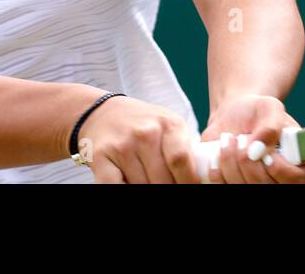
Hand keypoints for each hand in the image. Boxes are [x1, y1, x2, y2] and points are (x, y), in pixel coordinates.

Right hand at [77, 95, 202, 183]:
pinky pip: (115, 187)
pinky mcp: (102, 157)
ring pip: (141, 186)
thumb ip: (184, 149)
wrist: (103, 113)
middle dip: (168, 189)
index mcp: (169, 125)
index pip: (181, 161)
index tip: (189, 188)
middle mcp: (145, 133)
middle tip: (168, 185)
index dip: (187, 182)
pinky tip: (130, 182)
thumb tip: (202, 180)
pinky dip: (124, 189)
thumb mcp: (169, 127)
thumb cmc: (143, 125)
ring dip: (146, 190)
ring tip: (147, 179)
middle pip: (163, 179)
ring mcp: (122, 145)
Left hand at [200, 94, 304, 183]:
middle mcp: (280, 180)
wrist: (234, 117)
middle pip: (266, 186)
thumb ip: (270, 126)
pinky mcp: (235, 186)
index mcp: (299, 162)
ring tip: (228, 140)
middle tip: (241, 138)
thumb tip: (257, 150)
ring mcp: (257, 185)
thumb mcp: (269, 108)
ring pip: (243, 188)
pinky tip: (217, 155)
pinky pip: (223, 188)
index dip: (280, 169)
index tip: (267, 154)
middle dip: (248, 161)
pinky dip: (217, 173)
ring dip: (230, 163)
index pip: (298, 179)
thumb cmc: (257, 112)